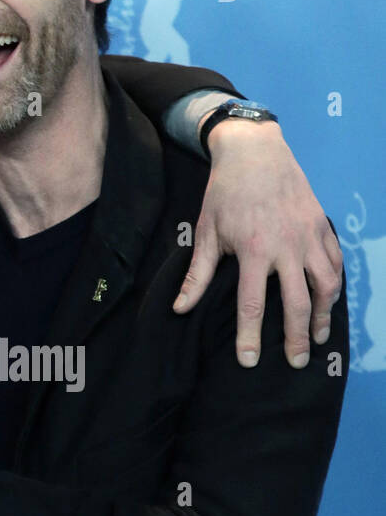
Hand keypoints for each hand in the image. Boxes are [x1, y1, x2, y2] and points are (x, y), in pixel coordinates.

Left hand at [174, 119, 342, 368]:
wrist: (255, 152)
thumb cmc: (225, 193)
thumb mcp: (206, 232)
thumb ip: (198, 275)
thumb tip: (180, 309)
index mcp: (254, 251)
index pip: (252, 305)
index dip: (250, 336)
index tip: (249, 361)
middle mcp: (287, 248)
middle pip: (297, 304)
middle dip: (295, 338)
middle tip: (294, 362)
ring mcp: (309, 237)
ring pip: (326, 286)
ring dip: (324, 316)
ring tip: (316, 338)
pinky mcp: (323, 227)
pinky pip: (336, 263)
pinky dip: (335, 286)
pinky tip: (329, 301)